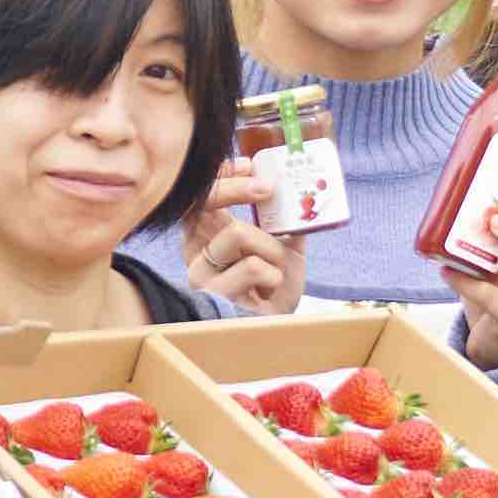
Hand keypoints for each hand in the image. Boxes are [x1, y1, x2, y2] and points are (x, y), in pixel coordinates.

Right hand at [179, 168, 304, 315]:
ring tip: (276, 271)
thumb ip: (285, 223)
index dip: (219, 175)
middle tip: (267, 189)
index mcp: (207, 237)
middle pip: (202, 203)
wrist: (275, 333)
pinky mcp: (212, 296)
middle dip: (236, 188)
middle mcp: (196, 252)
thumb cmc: (273, 292)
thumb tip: (301, 190)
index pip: (197, 195)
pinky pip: (252, 266)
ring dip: (271, 247)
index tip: (249, 165)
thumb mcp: (285, 250)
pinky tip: (269, 292)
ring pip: (236, 232)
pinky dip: (274, 274)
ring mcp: (201, 274)